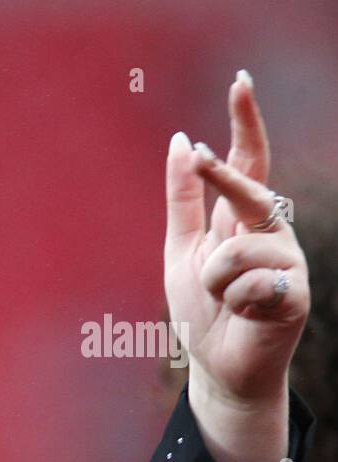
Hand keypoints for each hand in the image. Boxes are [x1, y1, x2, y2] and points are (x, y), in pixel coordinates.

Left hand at [165, 70, 309, 405]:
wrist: (217, 366)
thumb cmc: (202, 309)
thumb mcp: (180, 250)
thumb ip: (183, 199)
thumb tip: (179, 139)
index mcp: (243, 219)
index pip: (248, 161)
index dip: (244, 123)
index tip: (239, 81)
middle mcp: (272, 231)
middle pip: (249, 189)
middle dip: (221, 175)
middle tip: (199, 158)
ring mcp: (289, 261)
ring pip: (236, 251)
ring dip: (216, 282)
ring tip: (226, 302)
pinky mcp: (296, 293)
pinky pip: (250, 284)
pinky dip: (236, 303)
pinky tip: (247, 316)